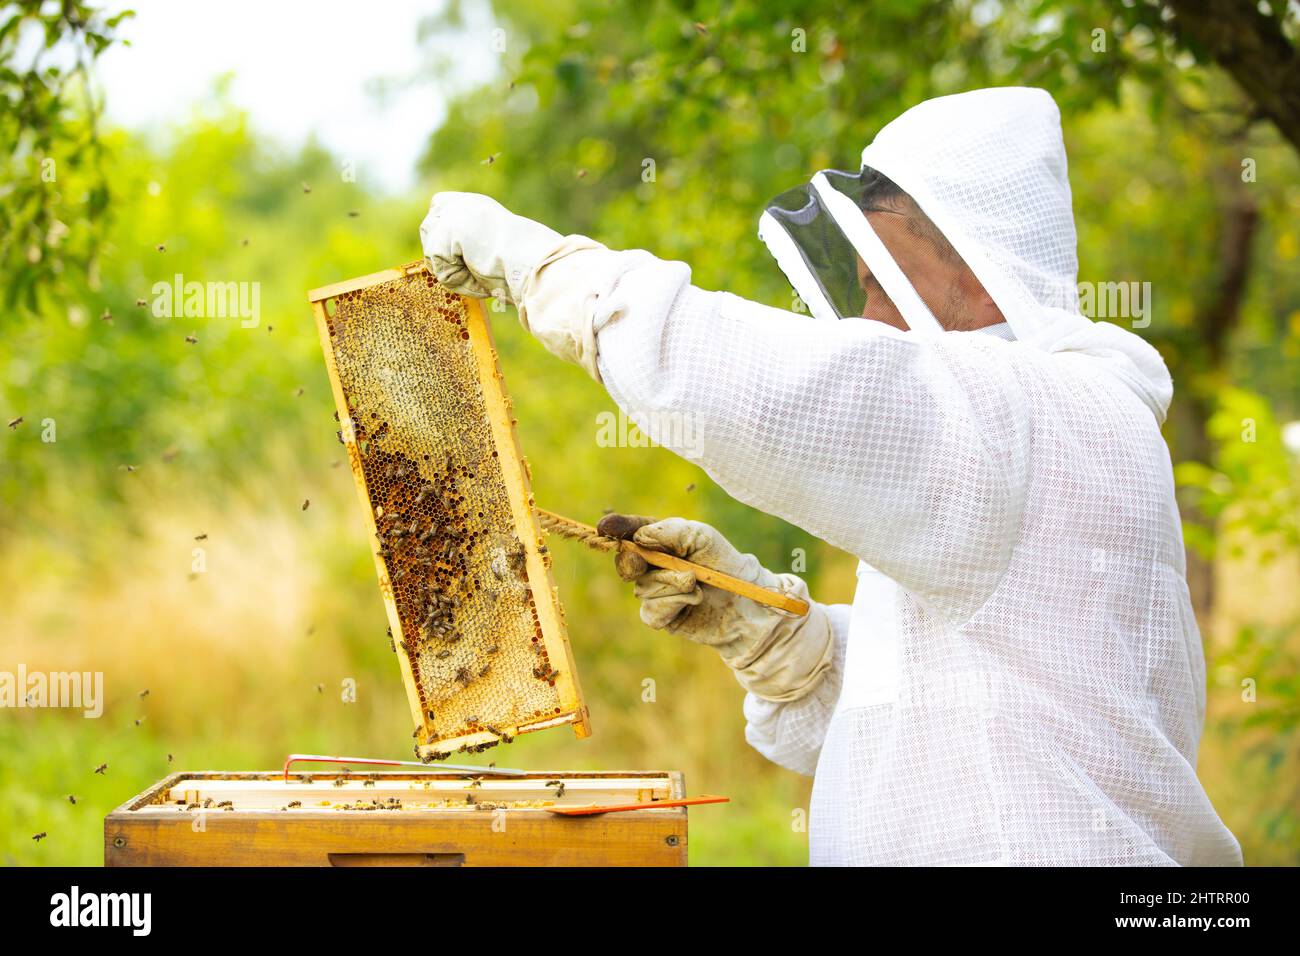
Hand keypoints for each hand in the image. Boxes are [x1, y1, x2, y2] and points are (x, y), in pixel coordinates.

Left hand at [419, 192, 561, 303]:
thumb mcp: (494, 247)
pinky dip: (459, 281)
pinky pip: (440, 270)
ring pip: (432, 251)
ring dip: (454, 269)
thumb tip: (447, 257)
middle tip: (470, 268)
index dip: (440, 232)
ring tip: (482, 271)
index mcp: (476, 204)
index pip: (439, 206)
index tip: (457, 253)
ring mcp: (453, 215)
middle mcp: (462, 204)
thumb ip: (470, 243)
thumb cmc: (524, 264)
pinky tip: (481, 273)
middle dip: (440, 253)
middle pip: (428, 228)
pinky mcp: (446, 233)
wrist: (531, 261)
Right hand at [599, 513, 832, 701]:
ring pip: (643, 588)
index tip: (604, 528)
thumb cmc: (724, 563)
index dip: (616, 530)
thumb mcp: (699, 536)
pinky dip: (675, 602)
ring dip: (671, 583)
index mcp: (659, 541)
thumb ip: (668, 531)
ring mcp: (654, 591)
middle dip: (635, 561)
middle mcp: (652, 565)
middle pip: (626, 562)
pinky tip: (694, 599)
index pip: (631, 533)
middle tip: (645, 561)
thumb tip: (638, 538)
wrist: (746, 601)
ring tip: (697, 582)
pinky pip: (652, 610)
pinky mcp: (661, 616)